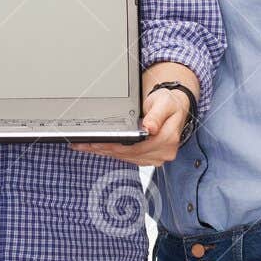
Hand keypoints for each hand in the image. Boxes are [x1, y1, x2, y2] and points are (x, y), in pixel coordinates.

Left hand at [71, 82, 190, 166]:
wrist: (174, 107)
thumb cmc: (169, 103)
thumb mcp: (164, 103)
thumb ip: (156, 115)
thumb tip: (150, 128)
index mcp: (168, 139)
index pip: (137, 148)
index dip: (116, 147)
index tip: (99, 142)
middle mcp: (163, 152)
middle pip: (129, 154)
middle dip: (106, 149)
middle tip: (85, 144)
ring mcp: (156, 157)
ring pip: (126, 157)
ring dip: (106, 152)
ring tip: (87, 146)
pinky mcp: (148, 157)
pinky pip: (128, 157)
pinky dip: (113, 153)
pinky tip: (100, 148)